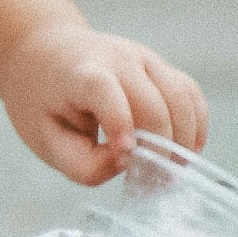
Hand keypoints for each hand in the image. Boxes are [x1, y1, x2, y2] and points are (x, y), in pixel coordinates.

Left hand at [0, 24, 209, 182]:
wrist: (44, 52)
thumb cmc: (42, 101)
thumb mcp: (45, 140)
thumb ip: (82, 163)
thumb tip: (127, 164)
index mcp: (80, 73)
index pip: (104, 90)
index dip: (119, 121)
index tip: (127, 154)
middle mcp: (117, 58)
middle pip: (154, 102)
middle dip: (160, 148)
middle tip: (153, 184)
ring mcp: (144, 57)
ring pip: (181, 97)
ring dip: (183, 140)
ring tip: (170, 172)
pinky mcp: (160, 65)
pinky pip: (189, 93)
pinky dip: (195, 124)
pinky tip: (186, 151)